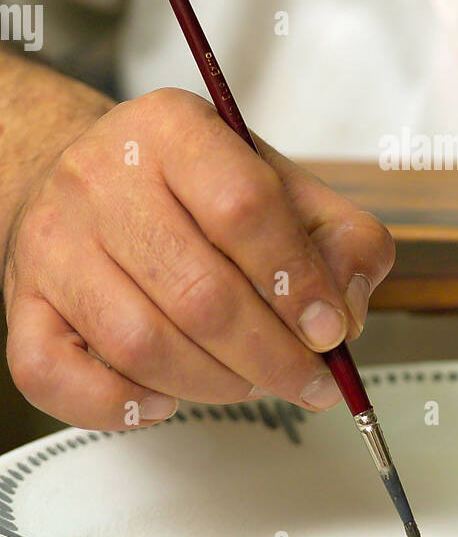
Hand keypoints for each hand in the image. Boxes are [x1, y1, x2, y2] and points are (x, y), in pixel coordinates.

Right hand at [3, 88, 394, 429]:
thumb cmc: (189, 189)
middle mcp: (100, 178)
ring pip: (141, 343)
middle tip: (308, 380)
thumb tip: (346, 312)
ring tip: (249, 382)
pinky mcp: (21, 303)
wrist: (83, 179)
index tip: (332, 331)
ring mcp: (52, 243)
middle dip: (271, 354)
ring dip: (215, 383)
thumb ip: (336, 238)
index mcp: (173, 130)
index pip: (244, 207)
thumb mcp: (276, 183)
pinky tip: (167, 400)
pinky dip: (122, 407)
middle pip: (199, 291)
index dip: (297, 282)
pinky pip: (57, 378)